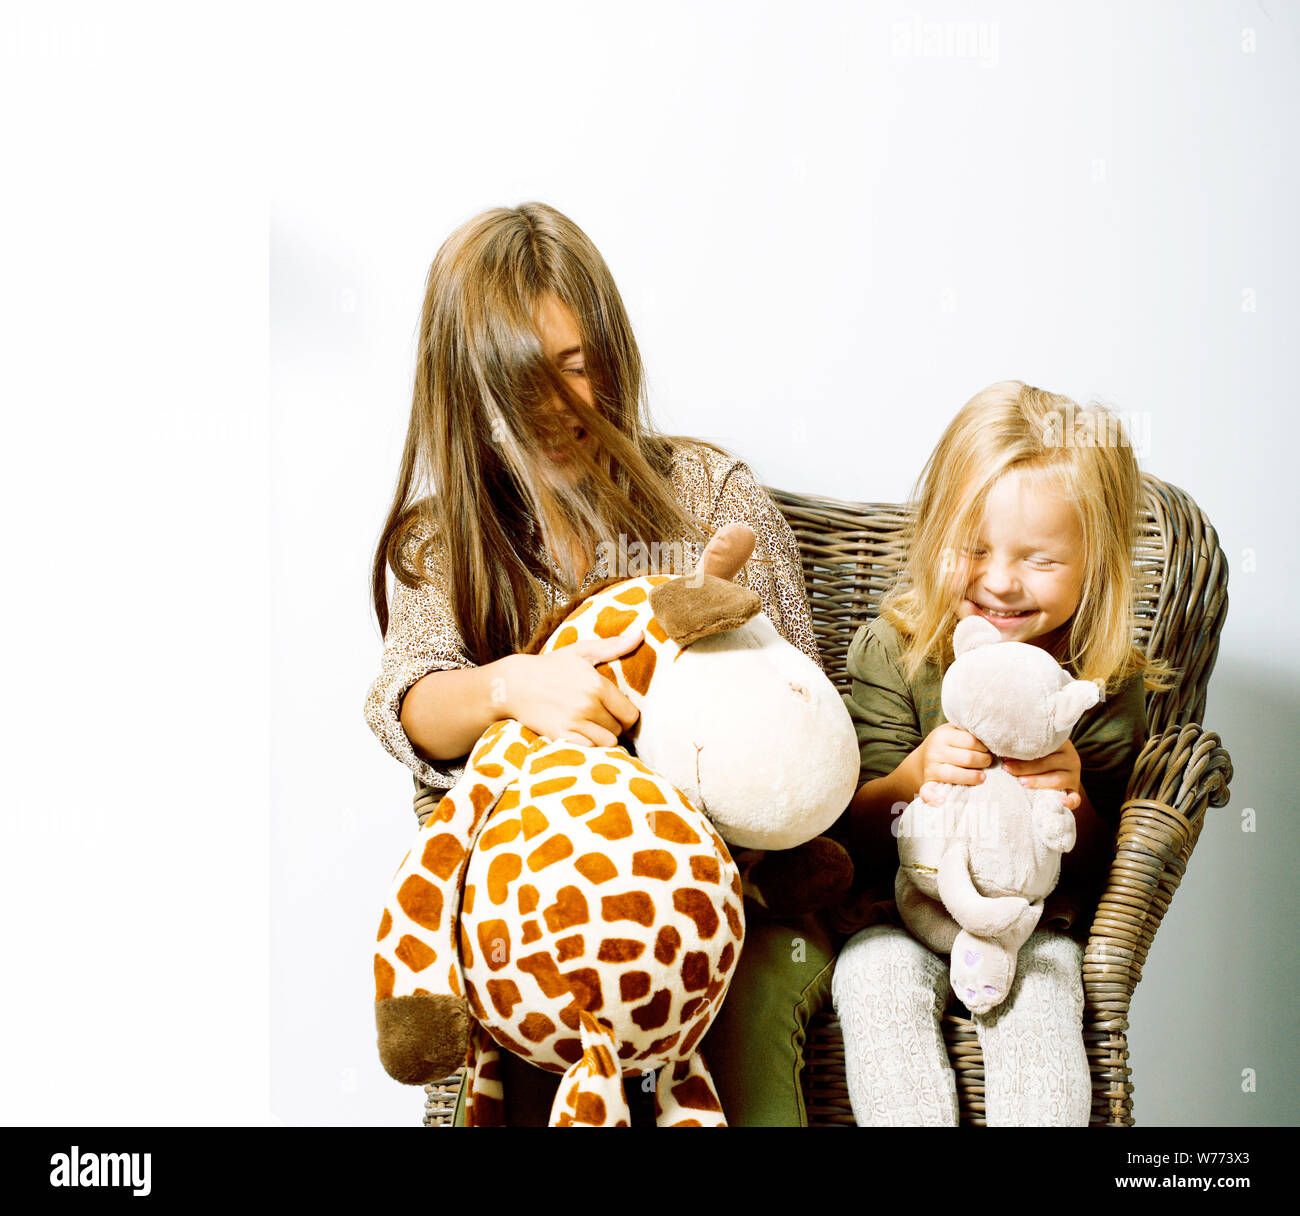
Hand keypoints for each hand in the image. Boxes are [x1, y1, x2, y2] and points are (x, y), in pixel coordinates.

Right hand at [500, 631, 642, 746]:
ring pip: (606, 742)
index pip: (630, 713)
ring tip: (595, 728)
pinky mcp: (560, 736)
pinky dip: (589, 746)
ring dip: (603, 737)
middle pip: (619, 729)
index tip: (618, 711)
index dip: (627, 714)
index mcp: (597, 685)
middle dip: (615, 725)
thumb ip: (614, 646)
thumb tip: (641, 633)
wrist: (514, 684)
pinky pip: (588, 749)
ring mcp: (574, 723)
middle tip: (604, 719)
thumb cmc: (550, 665)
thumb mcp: (582, 651)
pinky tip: (583, 736)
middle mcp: (588, 705)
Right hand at [914, 724, 992, 795]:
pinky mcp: (928, 783)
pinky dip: (934, 798)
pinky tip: (943, 802)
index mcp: (943, 734)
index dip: (984, 747)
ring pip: (956, 775)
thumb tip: (992, 738)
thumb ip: (968, 732)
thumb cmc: (946, 744)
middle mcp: (935, 751)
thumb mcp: (953, 731)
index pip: (971, 741)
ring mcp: (931, 768)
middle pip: (968, 758)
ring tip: (982, 777)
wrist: (924, 758)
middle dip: (984, 761)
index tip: (987, 750)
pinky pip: (928, 792)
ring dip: (974, 777)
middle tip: (987, 762)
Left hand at [1002, 740, 1082, 810]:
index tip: (1004, 755)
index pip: (1043, 746)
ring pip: (1057, 779)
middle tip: (1007, 768)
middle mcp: (1070, 758)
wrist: (1058, 764)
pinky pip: (1075, 798)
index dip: (1022, 751)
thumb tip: (999, 748)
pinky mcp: (1074, 791)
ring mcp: (1074, 776)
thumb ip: (1022, 746)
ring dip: (1038, 781)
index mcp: (1060, 744)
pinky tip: (1060, 802)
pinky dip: (1069, 801)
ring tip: (1021, 782)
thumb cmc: (1038, 754)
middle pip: (1048, 763)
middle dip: (1025, 767)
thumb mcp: (1034, 746)